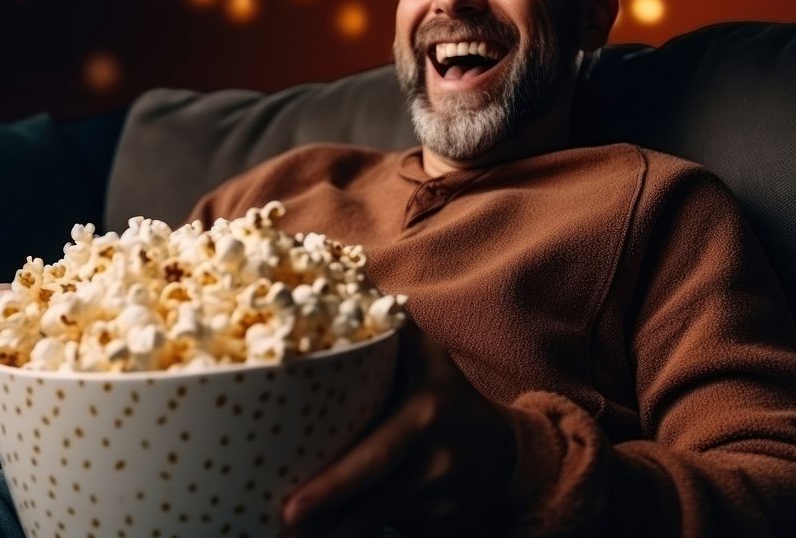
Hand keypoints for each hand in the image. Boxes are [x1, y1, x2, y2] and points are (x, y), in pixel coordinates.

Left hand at [281, 322, 516, 536]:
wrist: (512, 456)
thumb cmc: (452, 397)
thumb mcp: (431, 358)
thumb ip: (393, 328)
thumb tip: (346, 283)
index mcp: (426, 413)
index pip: (375, 455)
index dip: (334, 484)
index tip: (291, 505)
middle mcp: (436, 460)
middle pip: (373, 501)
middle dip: (326, 517)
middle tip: (283, 528)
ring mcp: (442, 501)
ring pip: (379, 522)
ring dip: (335, 533)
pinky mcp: (444, 528)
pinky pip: (395, 531)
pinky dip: (358, 534)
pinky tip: (325, 537)